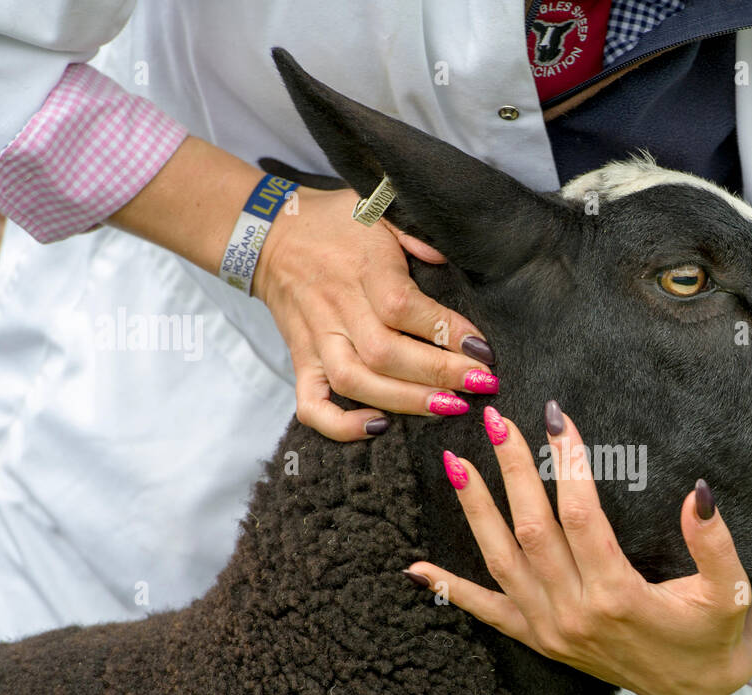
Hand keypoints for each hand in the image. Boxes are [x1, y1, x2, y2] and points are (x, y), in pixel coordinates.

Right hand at [254, 186, 496, 439]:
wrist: (269, 232)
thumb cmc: (337, 223)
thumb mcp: (379, 209)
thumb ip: (418, 234)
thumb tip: (451, 262)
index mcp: (362, 269)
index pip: (403, 307)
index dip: (446, 331)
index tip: (482, 349)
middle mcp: (337, 308)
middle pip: (385, 354)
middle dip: (438, 374)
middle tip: (481, 384)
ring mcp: (316, 339)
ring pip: (355, 382)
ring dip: (405, 402)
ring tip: (450, 407)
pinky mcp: (300, 360)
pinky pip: (311, 404)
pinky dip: (340, 426)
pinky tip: (378, 428)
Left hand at [407, 403, 751, 694]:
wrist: (699, 688)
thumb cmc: (715, 633)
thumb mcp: (732, 591)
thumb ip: (715, 544)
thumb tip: (698, 492)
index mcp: (619, 596)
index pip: (581, 516)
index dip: (568, 463)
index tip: (556, 419)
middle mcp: (575, 614)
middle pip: (532, 530)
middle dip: (513, 471)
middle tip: (497, 422)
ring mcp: (551, 631)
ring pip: (501, 562)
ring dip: (476, 511)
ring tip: (455, 463)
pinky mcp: (541, 641)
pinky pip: (489, 614)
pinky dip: (451, 591)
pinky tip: (416, 568)